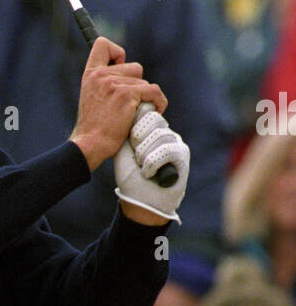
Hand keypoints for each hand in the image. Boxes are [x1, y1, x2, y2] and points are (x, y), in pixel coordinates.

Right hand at [69, 37, 167, 171]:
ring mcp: (114, 84)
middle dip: (137, 85)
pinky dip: (158, 103)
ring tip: (135, 114)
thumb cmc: (94, 128)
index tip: (120, 68)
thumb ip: (105, 84)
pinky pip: (154, 91)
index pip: (103, 45)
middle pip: (135, 67)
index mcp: (90, 74)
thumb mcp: (92, 98)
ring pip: (145, 82)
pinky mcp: (126, 94)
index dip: (117, 53)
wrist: (91, 144)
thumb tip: (130, 79)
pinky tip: (154, 112)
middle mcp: (101, 75)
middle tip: (129, 104)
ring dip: (145, 98)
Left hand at [114, 106, 189, 223]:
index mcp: (151, 129)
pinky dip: (151, 163)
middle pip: (153, 119)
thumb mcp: (123, 147)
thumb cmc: (130, 175)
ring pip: (158, 134)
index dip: (134, 126)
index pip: (146, 111)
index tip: (128, 142)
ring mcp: (176, 142)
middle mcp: (165, 132)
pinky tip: (148, 173)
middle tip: (135, 156)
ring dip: (143, 155)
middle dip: (138, 138)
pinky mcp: (182, 155)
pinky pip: (166, 149)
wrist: (139, 200)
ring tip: (141, 167)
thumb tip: (135, 104)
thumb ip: (128, 126)